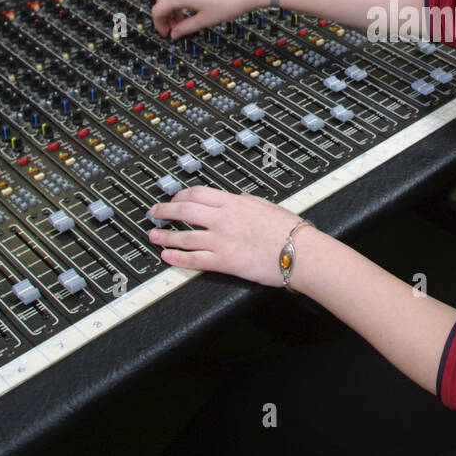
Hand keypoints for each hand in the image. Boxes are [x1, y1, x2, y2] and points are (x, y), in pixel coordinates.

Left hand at [147, 186, 311, 288]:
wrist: (302, 252)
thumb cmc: (291, 231)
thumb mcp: (268, 205)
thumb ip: (248, 201)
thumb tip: (238, 198)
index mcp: (235, 203)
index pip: (198, 193)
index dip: (180, 195)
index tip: (174, 198)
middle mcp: (224, 219)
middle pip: (184, 210)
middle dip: (165, 211)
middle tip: (154, 212)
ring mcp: (221, 240)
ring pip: (183, 235)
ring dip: (165, 235)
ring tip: (153, 235)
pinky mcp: (223, 261)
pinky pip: (193, 259)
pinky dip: (177, 257)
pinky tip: (167, 256)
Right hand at [151, 0, 266, 39]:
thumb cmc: (230, 2)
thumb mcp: (204, 20)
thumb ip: (186, 28)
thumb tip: (175, 33)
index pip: (158, 10)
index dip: (159, 24)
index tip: (165, 33)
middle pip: (162, 0)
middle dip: (165, 17)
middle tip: (172, 30)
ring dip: (173, 9)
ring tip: (182, 22)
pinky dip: (181, 0)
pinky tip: (190, 10)